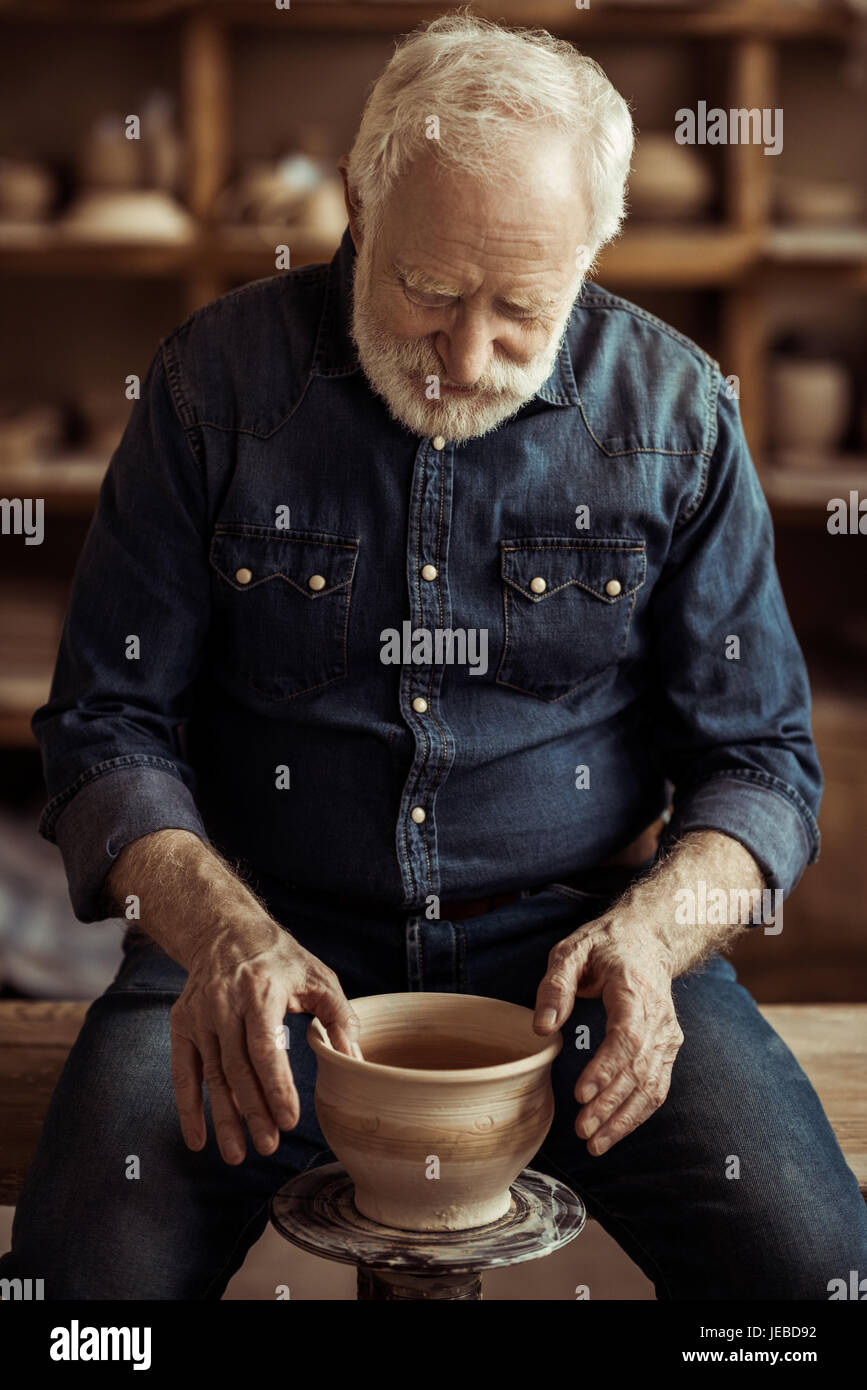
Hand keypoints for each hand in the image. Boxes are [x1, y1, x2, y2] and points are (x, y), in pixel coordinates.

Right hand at [170, 918, 361, 1164]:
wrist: (226, 932)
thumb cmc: (281, 960)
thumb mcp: (318, 978)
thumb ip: (339, 1017)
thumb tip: (355, 1060)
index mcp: (260, 991)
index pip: (265, 1048)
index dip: (276, 1087)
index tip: (290, 1120)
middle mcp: (224, 1004)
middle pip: (238, 1068)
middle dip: (253, 1112)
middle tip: (268, 1146)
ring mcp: (200, 1015)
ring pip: (212, 1076)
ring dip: (224, 1118)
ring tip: (237, 1154)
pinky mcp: (182, 1024)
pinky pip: (183, 1072)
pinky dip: (188, 1107)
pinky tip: (197, 1139)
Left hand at [533, 912, 683, 1155]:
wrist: (649, 939)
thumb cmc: (605, 945)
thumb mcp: (572, 951)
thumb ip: (556, 985)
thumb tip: (542, 1026)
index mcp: (633, 990)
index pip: (626, 1036)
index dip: (606, 1068)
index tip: (581, 1093)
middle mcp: (658, 1017)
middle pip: (639, 1068)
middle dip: (611, 1104)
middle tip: (582, 1130)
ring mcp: (667, 1035)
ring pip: (652, 1085)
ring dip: (625, 1119)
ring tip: (595, 1143)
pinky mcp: (667, 1048)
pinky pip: (657, 1086)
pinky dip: (638, 1114)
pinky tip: (615, 1131)